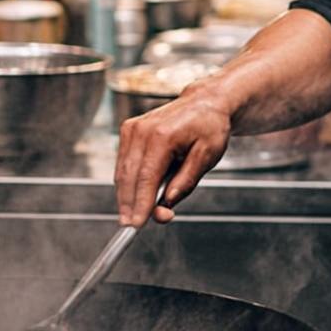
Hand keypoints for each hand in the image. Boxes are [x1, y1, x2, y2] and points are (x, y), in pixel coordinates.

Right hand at [114, 80, 233, 226]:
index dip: (140, 205)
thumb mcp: (208, 156)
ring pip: (121, 173)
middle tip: (134, 227)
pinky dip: (128, 182)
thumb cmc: (209, 128)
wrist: (204, 103)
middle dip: (130, 206)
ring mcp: (132, 128)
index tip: (136, 226)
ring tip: (139, 213)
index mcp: (163, 135)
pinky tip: (139, 194)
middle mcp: (142, 130)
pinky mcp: (128, 130)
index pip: (146, 178)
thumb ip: (185, 182)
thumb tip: (166, 206)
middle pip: (128, 178)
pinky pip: (122, 164)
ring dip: (127, 196)